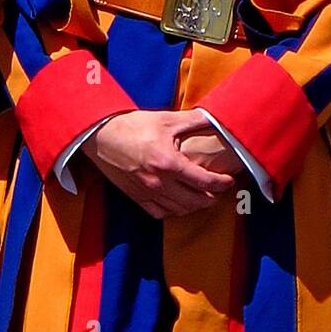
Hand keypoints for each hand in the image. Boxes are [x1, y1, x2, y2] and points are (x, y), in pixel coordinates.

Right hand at [83, 109, 237, 218]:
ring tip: (202, 197)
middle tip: (218, 191)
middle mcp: (159, 182)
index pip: (203, 180)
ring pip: (178, 210)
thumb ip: (194, 120)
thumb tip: (215, 118)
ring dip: (194, 206)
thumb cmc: (133, 125)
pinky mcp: (136, 197)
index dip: (221, 183)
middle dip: (211, 197)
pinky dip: (173, 211)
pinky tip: (178, 203)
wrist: (101, 136)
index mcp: (169, 163)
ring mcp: (147, 192)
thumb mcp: (167, 119)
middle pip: (194, 201)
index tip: (229, 181)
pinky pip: (159, 213)